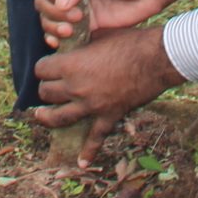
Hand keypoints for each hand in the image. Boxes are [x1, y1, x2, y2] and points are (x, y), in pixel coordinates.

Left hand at [31, 25, 183, 159]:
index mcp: (72, 65)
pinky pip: (96, 138)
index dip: (43, 67)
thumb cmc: (129, 41)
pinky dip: (88, 152)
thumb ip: (82, 44)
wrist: (156, 59)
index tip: (46, 66)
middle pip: (46, 93)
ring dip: (47, 117)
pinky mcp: (109, 116)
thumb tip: (73, 45)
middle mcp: (77, 87)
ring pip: (59, 117)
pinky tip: (81, 162)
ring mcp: (92, 105)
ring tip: (41, 116)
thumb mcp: (99, 35)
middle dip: (45, 89)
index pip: (41, 69)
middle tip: (49, 86)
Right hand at [36, 0, 197, 40]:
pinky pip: (62, 35)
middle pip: (42, 4)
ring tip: (71, 31)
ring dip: (53, 28)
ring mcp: (75, 9)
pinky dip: (56, 40)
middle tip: (76, 17)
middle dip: (53, 14)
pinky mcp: (84, 26)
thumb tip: (60, 1)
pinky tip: (60, 43)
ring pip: (49, 21)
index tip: (64, 0)